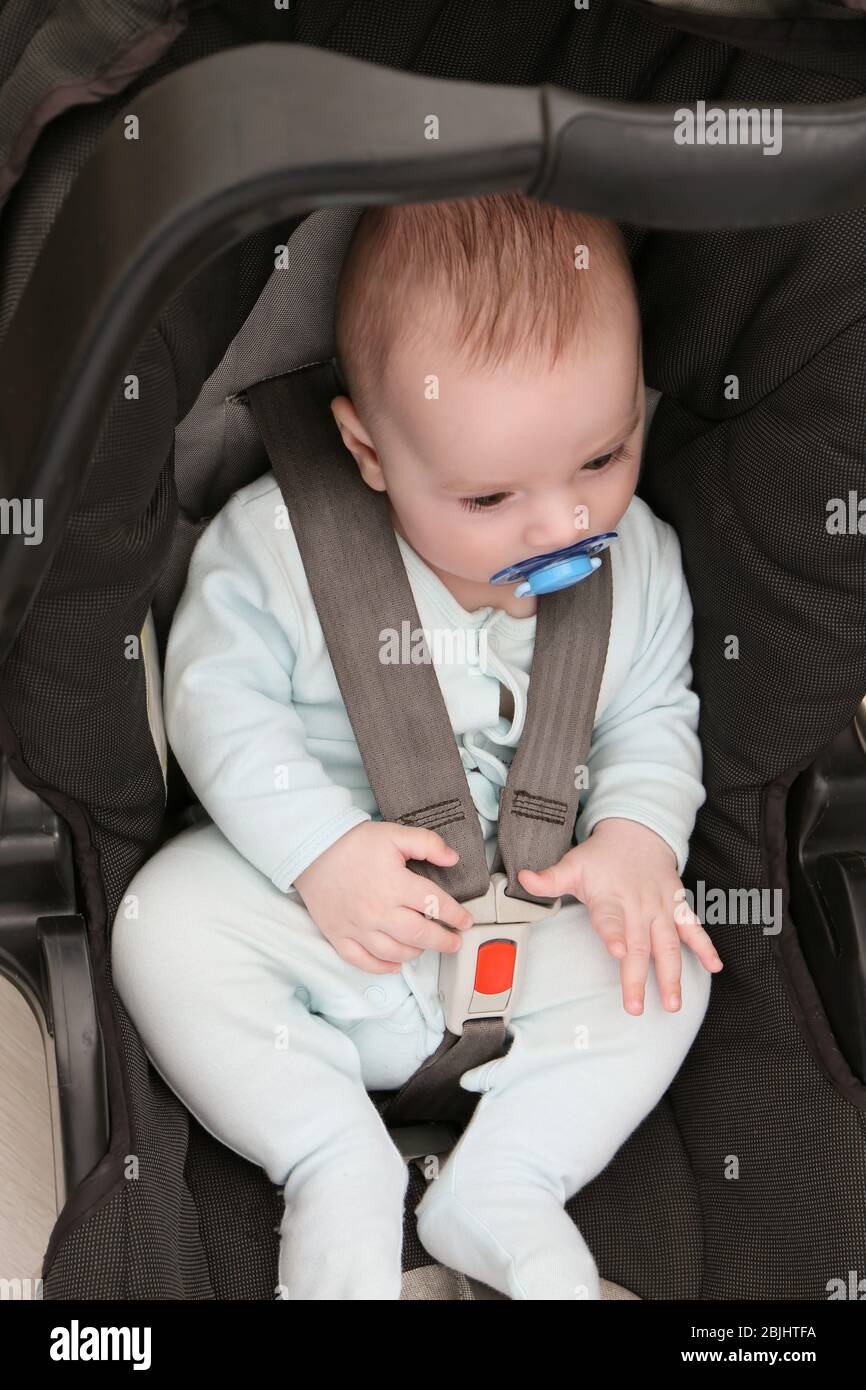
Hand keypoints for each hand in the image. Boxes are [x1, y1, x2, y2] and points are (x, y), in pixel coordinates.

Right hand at [293, 821, 473, 972]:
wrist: (309, 849)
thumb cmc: (353, 842)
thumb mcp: (394, 834)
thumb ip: (427, 844)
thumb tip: (453, 859)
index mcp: (396, 885)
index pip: (436, 906)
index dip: (456, 916)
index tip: (465, 921)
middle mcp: (379, 912)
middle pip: (421, 935)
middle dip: (444, 942)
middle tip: (455, 943)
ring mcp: (358, 928)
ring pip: (395, 953)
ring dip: (416, 953)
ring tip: (425, 947)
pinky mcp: (339, 936)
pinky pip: (363, 961)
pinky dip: (382, 967)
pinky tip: (394, 965)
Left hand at [517, 817, 722, 1015]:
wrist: (636, 832)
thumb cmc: (601, 857)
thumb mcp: (572, 864)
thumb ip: (549, 879)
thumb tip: (520, 880)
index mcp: (610, 897)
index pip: (610, 919)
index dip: (614, 935)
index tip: (618, 952)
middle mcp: (637, 905)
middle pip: (639, 945)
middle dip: (637, 977)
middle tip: (635, 1006)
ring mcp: (660, 908)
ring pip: (668, 945)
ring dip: (671, 974)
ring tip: (672, 1003)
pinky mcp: (677, 907)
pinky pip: (693, 929)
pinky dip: (705, 947)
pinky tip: (714, 967)